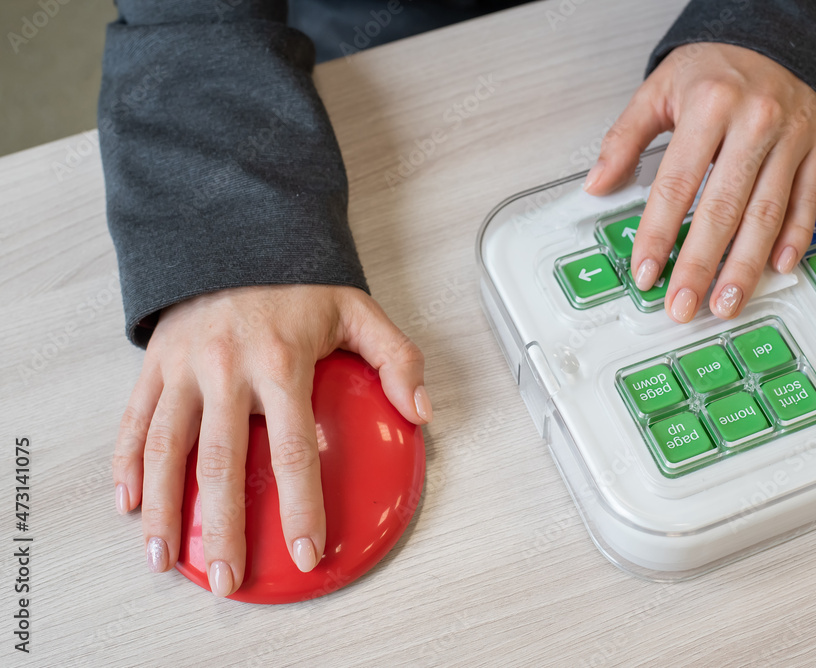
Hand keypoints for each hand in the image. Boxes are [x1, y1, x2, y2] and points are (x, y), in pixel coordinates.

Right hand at [111, 285, 430, 596]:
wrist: (237, 231)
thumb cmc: (300, 280)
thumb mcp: (359, 310)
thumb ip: (396, 358)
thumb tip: (420, 410)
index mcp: (280, 361)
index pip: (292, 448)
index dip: (300, 505)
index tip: (304, 551)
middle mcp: (226, 368)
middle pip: (220, 462)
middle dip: (223, 527)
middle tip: (229, 578)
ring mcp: (184, 366)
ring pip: (167, 449)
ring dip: (163, 509)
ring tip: (161, 557)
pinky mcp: (155, 363)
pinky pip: (135, 420)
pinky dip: (126, 464)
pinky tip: (127, 503)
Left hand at [584, 43, 815, 321]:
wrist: (778, 35)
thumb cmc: (717, 67)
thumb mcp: (659, 89)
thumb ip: (624, 138)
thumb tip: (597, 184)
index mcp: (710, 105)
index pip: (677, 184)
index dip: (659, 234)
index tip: (645, 271)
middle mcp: (755, 121)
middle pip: (724, 208)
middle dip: (700, 265)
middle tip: (683, 305)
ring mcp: (792, 137)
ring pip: (767, 214)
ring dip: (745, 266)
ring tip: (725, 302)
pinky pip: (807, 202)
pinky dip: (794, 239)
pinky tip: (776, 267)